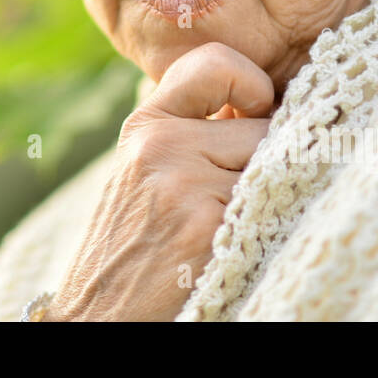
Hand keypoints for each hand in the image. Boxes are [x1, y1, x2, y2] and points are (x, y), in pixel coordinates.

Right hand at [43, 42, 275, 320]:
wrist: (101, 314)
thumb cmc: (136, 246)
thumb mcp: (146, 172)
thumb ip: (192, 130)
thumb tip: (266, 101)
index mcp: (144, 124)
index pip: (214, 63)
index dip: (250, 83)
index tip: (256, 114)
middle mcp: (158, 143)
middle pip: (264, 124)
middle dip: (267, 159)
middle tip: (243, 196)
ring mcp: (181, 182)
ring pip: (276, 164)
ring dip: (273, 194)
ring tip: (237, 223)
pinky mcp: (204, 224)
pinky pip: (275, 203)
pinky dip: (273, 223)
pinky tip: (240, 243)